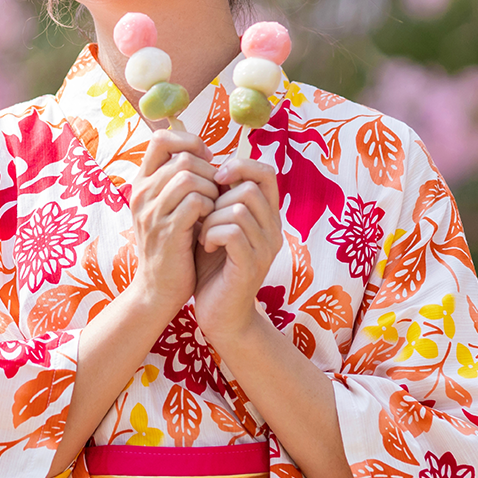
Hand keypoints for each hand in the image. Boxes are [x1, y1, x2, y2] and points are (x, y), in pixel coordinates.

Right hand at [126, 129, 220, 319]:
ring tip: (213, 207)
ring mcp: (152, 213)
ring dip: (211, 190)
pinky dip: (210, 208)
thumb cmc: (172, 244)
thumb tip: (205, 154)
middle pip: (182, 158)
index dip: (188, 142)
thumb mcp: (168, 207)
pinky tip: (210, 221)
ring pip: (189, 177)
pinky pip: (195, 202)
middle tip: (216, 192)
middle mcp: (142, 194)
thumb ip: (178, 181)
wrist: (158, 288)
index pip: (160, 139)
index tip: (205, 159)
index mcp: (141, 183)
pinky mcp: (167, 232)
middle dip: (208, 172)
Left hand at [191, 155, 282, 346]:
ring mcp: (266, 248)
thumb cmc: (212, 266)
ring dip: (212, 217)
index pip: (266, 171)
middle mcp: (273, 229)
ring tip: (203, 234)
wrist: (219, 313)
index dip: (239, 165)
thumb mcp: (215, 224)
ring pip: (240, 208)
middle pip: (250, 187)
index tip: (216, 177)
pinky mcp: (252, 266)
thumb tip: (204, 163)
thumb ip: (217, 197)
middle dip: (218, 197)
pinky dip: (212, 234)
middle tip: (204, 218)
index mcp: (266, 215)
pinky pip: (233, 232)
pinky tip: (206, 246)